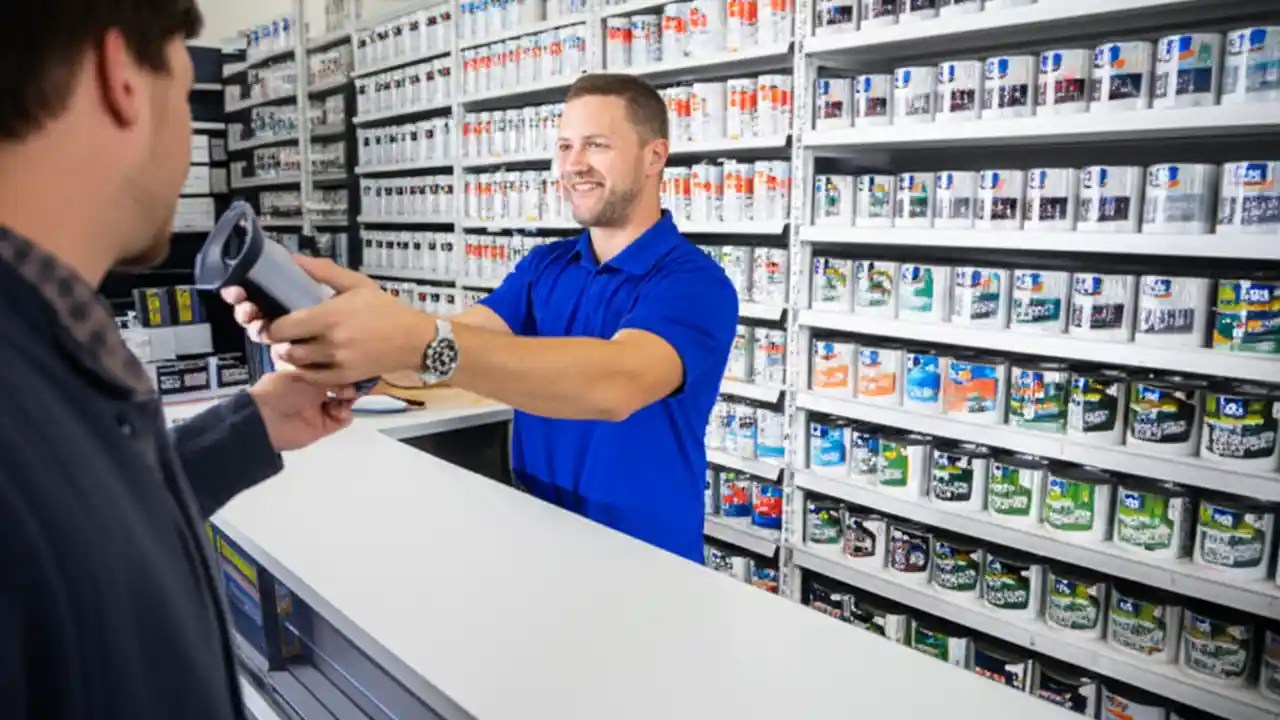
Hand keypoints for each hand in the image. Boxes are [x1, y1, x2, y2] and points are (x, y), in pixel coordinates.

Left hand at [221, 256, 434, 385]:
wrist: (413, 339)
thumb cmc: (386, 309)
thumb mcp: (357, 284)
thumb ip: (324, 272)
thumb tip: (295, 260)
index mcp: (329, 316)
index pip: (283, 327)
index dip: (273, 325)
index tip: (275, 321)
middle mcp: (330, 342)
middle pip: (286, 348)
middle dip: (280, 343)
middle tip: (283, 336)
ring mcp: (338, 362)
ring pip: (298, 365)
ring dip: (291, 357)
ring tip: (296, 348)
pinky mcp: (346, 377)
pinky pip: (314, 378)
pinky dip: (306, 371)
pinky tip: (309, 362)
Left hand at [248, 370, 357, 451]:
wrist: (266, 420)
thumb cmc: (278, 392)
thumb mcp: (307, 375)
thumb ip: (330, 376)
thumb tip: (347, 377)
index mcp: (305, 375)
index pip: (330, 370)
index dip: (342, 369)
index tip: (352, 367)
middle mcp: (311, 392)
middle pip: (340, 387)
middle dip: (349, 385)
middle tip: (354, 383)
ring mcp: (317, 409)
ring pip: (343, 403)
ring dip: (348, 400)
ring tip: (346, 397)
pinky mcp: (321, 426)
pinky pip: (341, 420)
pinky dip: (345, 415)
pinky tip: (342, 410)